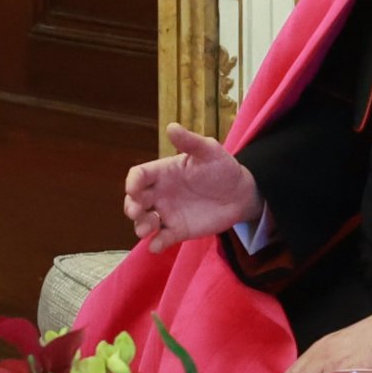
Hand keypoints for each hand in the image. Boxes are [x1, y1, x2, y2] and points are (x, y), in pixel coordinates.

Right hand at [124, 124, 261, 247]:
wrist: (240, 193)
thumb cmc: (222, 167)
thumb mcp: (209, 151)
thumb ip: (190, 142)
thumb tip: (171, 126)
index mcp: (162, 172)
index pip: (139, 176)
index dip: (132, 182)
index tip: (134, 188)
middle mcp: (160, 193)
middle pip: (135, 201)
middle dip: (131, 207)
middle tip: (136, 211)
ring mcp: (167, 213)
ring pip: (144, 222)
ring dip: (140, 226)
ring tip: (147, 229)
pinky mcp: (178, 230)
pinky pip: (162, 239)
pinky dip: (156, 244)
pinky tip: (157, 245)